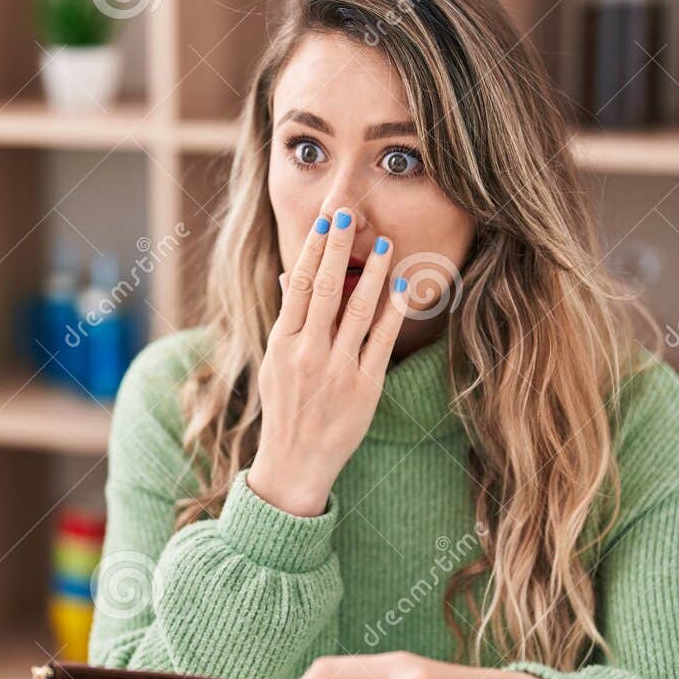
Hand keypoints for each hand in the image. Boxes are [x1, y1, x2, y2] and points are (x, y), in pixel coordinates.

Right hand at [247, 207, 406, 516]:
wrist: (294, 463)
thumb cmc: (286, 409)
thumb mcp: (275, 363)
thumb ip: (287, 320)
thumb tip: (291, 275)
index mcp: (282, 343)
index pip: (299, 285)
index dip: (313, 251)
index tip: (326, 223)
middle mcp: (308, 353)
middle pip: (326, 288)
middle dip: (339, 248)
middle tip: (351, 214)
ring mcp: (337, 370)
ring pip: (357, 309)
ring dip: (373, 273)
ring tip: (385, 244)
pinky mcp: (364, 388)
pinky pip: (381, 340)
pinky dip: (393, 311)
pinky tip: (403, 286)